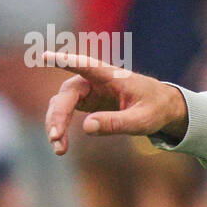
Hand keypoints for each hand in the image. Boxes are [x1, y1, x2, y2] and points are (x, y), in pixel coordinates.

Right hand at [43, 51, 188, 154]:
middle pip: (67, 93)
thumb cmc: (155, 108)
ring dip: (55, 125)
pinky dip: (60, 127)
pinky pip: (64, 112)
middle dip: (58, 116)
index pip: (85, 65)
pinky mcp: (84, 101)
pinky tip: (61, 145)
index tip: (44, 57)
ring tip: (59, 149)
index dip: (65, 62)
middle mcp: (93, 79)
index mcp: (111, 75)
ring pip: (60, 104)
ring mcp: (86, 90)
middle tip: (56, 138)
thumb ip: (117, 122)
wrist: (161, 107)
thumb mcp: (142, 120)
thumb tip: (86, 127)